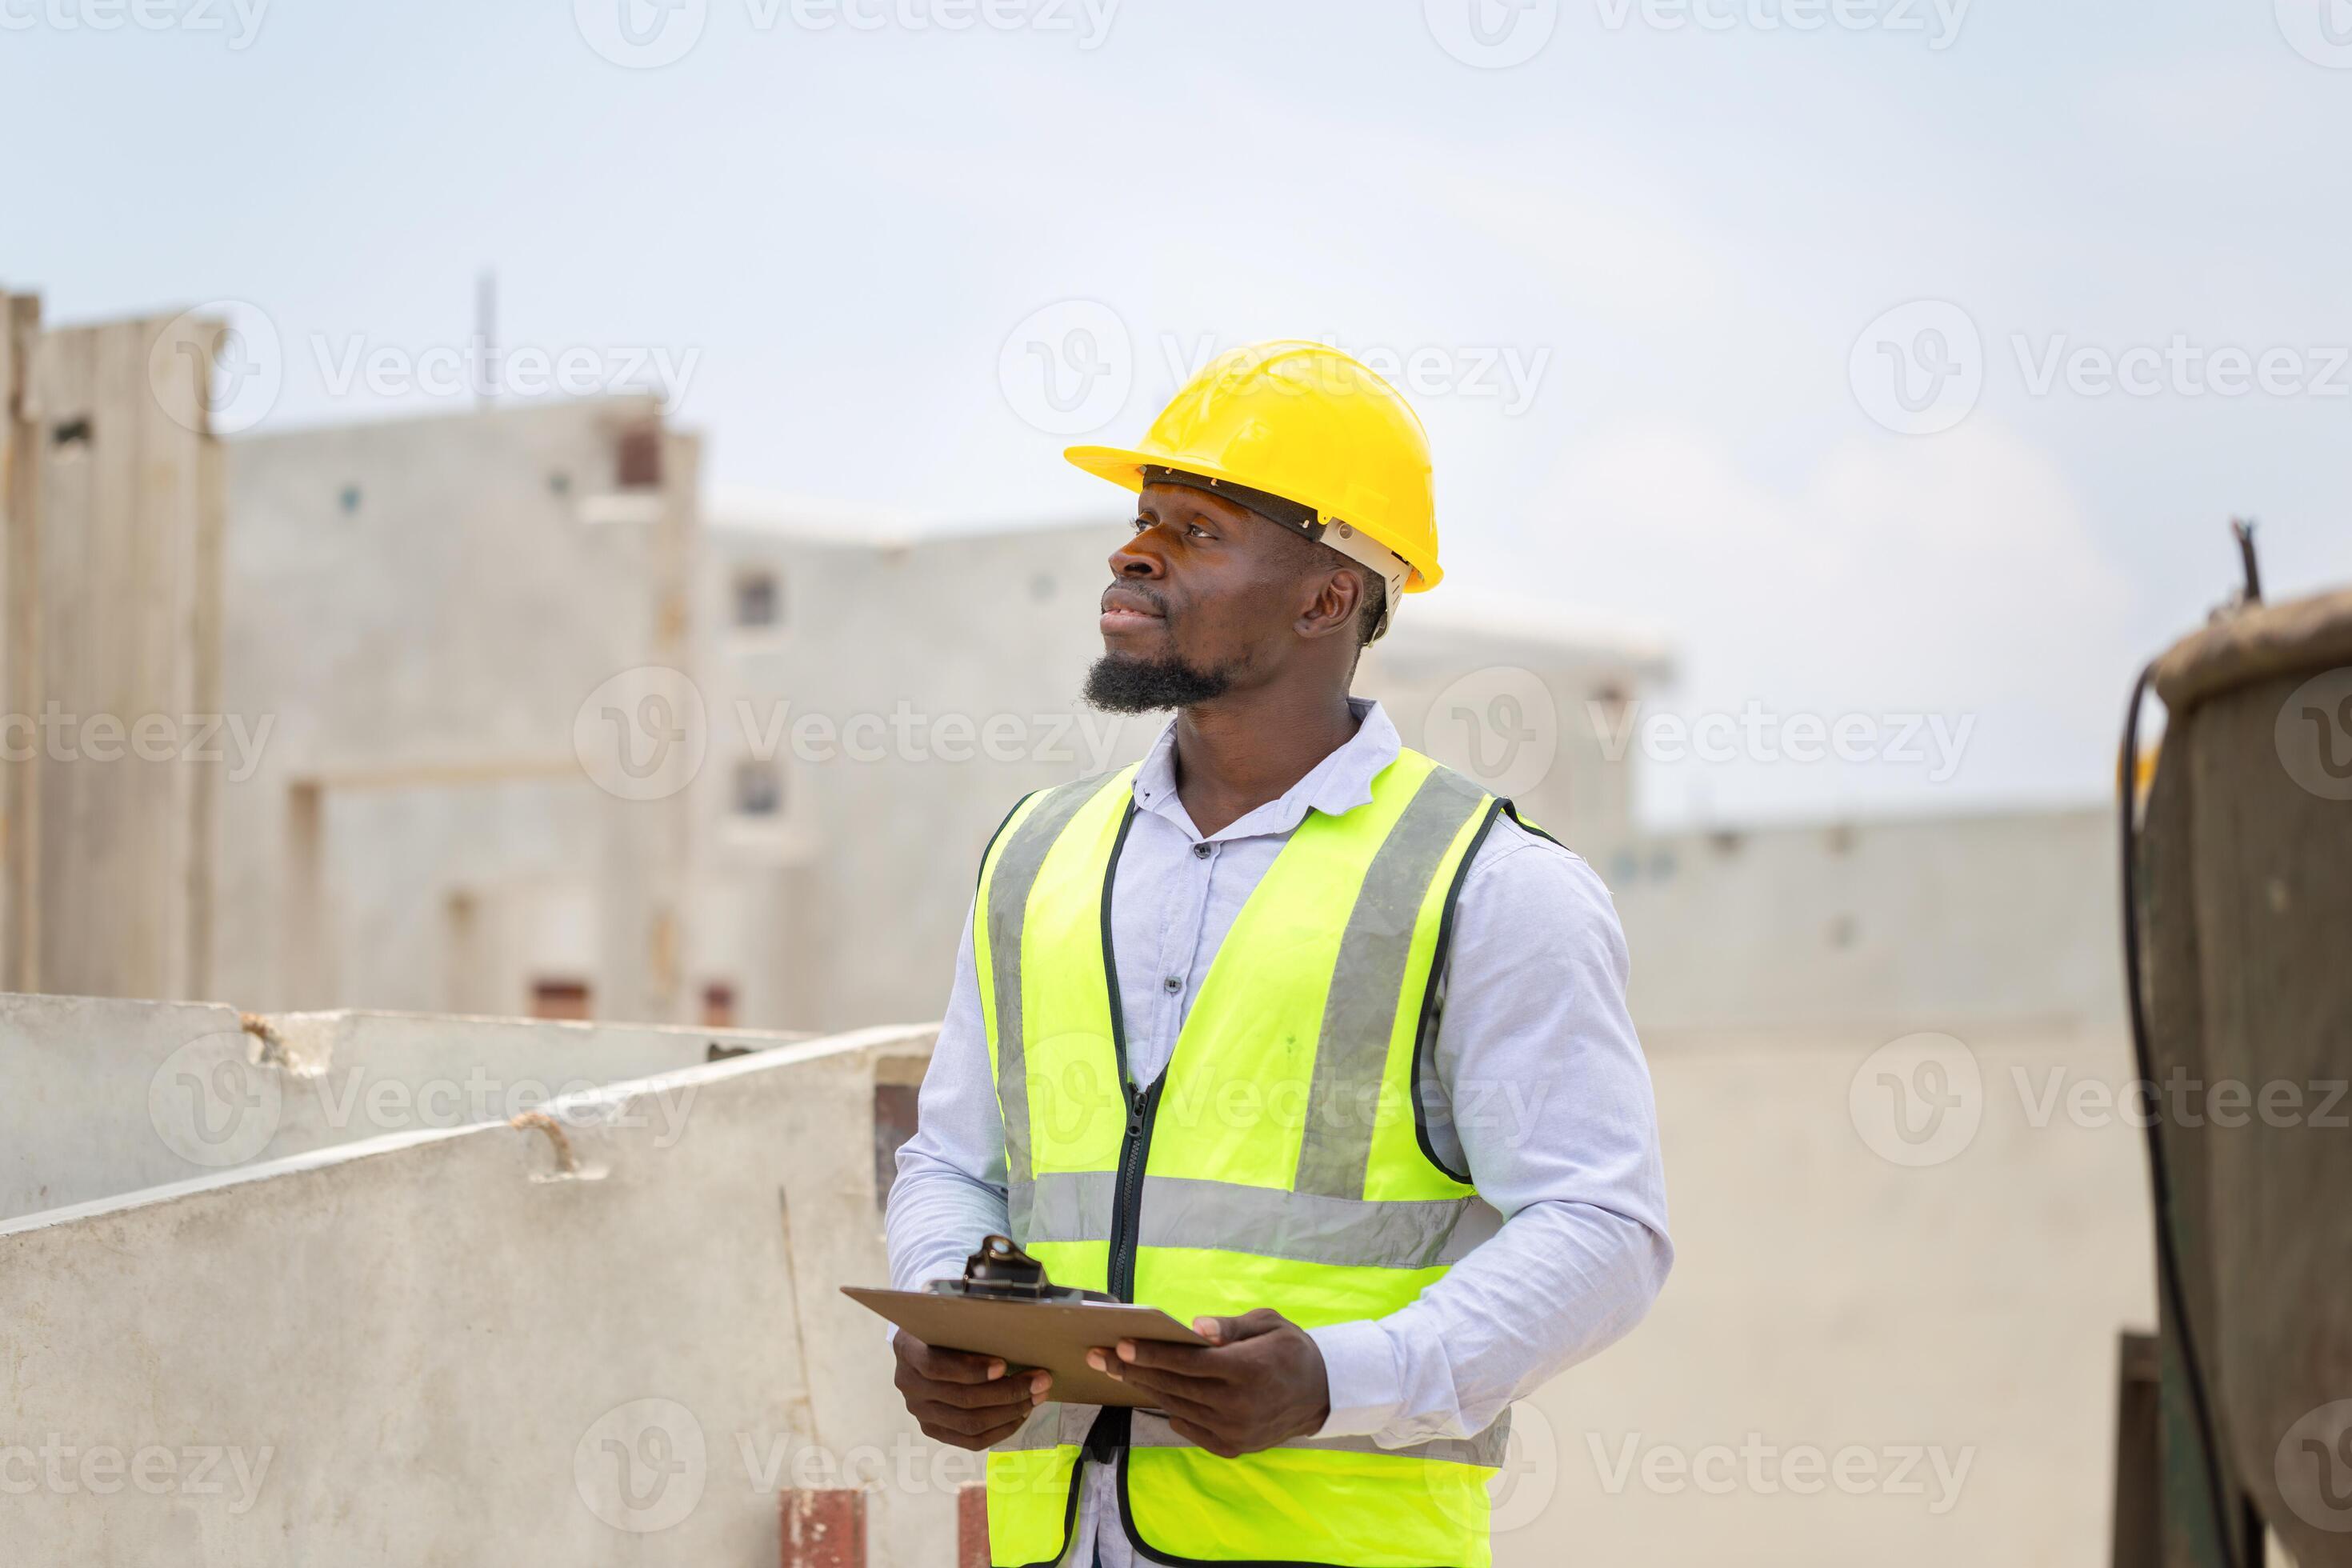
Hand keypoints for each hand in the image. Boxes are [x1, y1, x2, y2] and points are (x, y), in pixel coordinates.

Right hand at [893, 1330, 1052, 1449]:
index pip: (935, 1366)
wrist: (923, 1344)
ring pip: (969, 1423)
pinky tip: (1021, 1413)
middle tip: (1040, 1381)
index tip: (1004, 1365)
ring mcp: (919, 1410)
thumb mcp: (949, 1315)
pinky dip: (1001, 1429)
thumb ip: (970, 1323)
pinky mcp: (933, 1429)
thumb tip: (1018, 1327)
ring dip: (1010, 1412)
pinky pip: (971, 1440)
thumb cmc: (946, 1325)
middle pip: (961, 1398)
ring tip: (1037, 1396)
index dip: (971, 1370)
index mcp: (907, 1349)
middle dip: (1007, 1392)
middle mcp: (908, 1383)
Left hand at [1086, 1308, 1329, 1458]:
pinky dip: (1170, 1411)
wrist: (1321, 1395)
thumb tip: (1195, 1328)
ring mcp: (1234, 1431)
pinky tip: (1152, 1393)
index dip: (1153, 1353)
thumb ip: (1230, 1327)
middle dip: (1134, 1369)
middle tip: (1100, 1357)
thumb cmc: (1290, 1350)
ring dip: (1145, 1389)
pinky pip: (1189, 1428)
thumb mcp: (1268, 1324)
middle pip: (1174, 1386)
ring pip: (1177, 1407)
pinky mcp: (1232, 1447)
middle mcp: (1238, 1405)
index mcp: (1248, 1370)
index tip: (1121, 1344)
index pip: (1189, 1363)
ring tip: (1118, 1371)